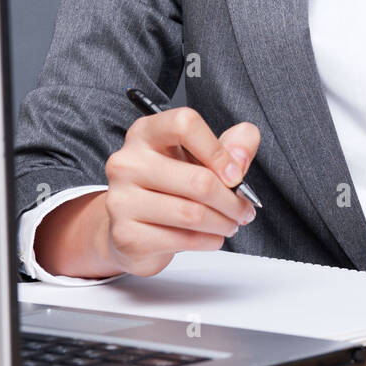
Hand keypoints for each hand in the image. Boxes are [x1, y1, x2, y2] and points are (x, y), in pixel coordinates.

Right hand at [101, 107, 260, 275]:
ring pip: (192, 214)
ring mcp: (121, 200)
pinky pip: (181, 240)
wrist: (133, 227)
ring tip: (230, 224)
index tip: (235, 175)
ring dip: (223, 223)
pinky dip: (207, 241)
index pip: (184, 125)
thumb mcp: (201, 157)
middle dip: (232, 201)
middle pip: (198, 180)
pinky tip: (211, 237)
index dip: (218, 151)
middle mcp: (127, 162)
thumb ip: (231, 146)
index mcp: (145, 133)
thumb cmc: (170, 186)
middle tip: (244, 210)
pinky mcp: (126, 236)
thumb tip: (240, 158)